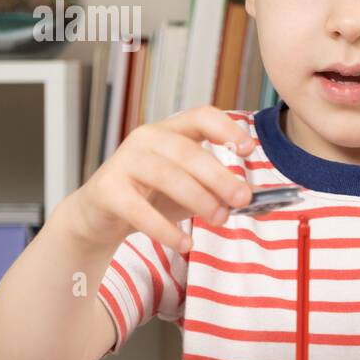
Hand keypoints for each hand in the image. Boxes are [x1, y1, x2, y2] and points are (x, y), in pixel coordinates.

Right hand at [67, 105, 255, 253]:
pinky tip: (184, 243)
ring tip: (219, 220)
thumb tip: (259, 204)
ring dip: (198, 198)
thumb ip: (220, 193)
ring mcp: (124, 161)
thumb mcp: (191, 191)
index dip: (226, 128)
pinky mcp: (107, 189)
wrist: (100, 216)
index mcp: (171, 131)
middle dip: (219, 176)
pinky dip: (164, 228)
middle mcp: (146, 139)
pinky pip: (138, 209)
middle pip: (188, 151)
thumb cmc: (152, 197)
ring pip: (166, 175)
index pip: (201, 116)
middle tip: (242, 199)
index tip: (248, 149)